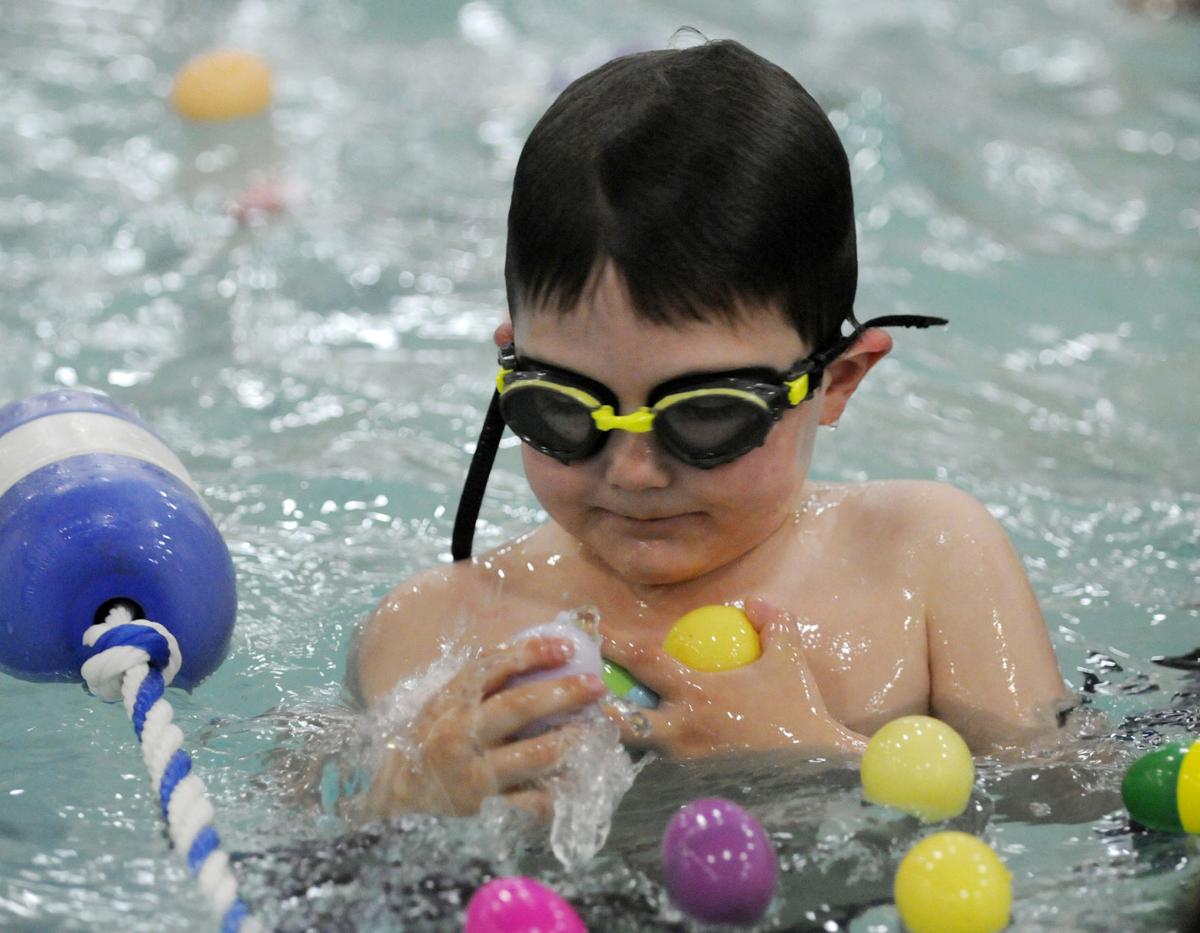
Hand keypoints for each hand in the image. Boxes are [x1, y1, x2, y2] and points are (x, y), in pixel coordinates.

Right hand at [352, 636, 606, 821]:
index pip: (493, 667)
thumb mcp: (441, 707)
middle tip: (595, 685)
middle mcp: (461, 734)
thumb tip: (535, 656)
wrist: (392, 802)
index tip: (566, 646)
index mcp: (452, 701)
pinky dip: (558, 792)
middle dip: (563, 693)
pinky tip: (576, 782)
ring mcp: (473, 774)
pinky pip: (532, 802)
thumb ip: (478, 686)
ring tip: (591, 733)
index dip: (531, 652)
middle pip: (518, 706)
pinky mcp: (485, 811)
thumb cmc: (427, 745)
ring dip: (568, 742)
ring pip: (531, 755)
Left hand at [601, 599, 865, 757]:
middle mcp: (682, 729)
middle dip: (595, 707)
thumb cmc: (798, 711)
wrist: (817, 768)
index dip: (614, 644)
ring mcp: (683, 764)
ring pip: (634, 751)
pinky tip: (636, 757)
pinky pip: (655, 773)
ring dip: (616, 738)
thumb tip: (753, 603)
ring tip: (598, 726)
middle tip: (580, 693)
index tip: (592, 632)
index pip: (644, 661)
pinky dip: (642, 762)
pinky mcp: (691, 789)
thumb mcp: (788, 660)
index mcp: (698, 692)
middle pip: (620, 719)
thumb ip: (773, 624)